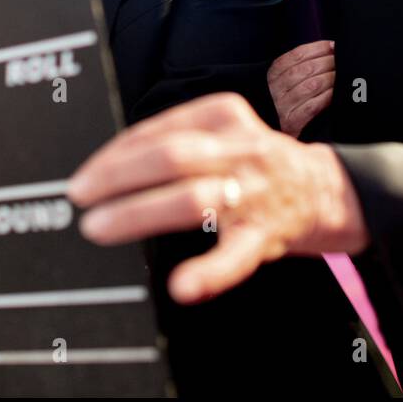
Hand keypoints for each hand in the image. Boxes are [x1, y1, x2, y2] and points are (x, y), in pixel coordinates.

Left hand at [67, 93, 368, 303]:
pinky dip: (208, 272)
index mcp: (222, 115)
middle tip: (80, 196)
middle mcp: (239, 148)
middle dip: (119, 176)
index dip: (115, 154)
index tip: (84, 176)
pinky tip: (182, 285)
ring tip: (101, 226)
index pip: (158, 130)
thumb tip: (104, 166)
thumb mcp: (219, 131)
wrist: (322, 189)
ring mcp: (253, 190)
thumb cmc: (250, 162)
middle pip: (171, 156)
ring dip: (140, 213)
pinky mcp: (264, 234)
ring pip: (192, 198)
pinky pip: (235, 255)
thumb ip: (172, 139)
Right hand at [267, 40, 334, 136]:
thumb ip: (303, 64)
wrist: (273, 133)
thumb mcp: (287, 79)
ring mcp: (282, 106)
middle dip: (327, 62)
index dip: (318, 48)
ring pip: (310, 86)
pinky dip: (327, 97)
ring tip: (343, 75)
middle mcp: (274, 88)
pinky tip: (336, 92)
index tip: (333, 46)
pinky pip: (312, 106)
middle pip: (305, 69)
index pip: (297, 55)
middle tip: (343, 60)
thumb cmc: (288, 100)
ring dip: (330, 78)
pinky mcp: (291, 123)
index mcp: (273, 73)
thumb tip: (332, 47)